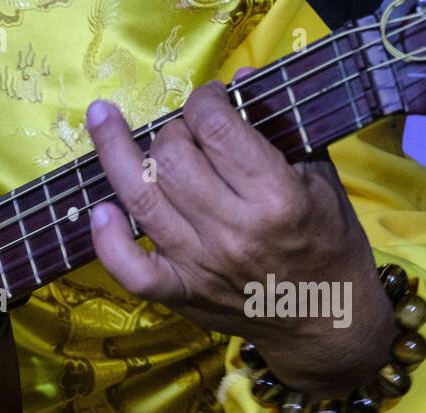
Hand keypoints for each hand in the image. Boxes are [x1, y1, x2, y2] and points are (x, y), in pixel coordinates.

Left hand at [85, 79, 395, 396]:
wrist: (325, 320)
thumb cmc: (326, 242)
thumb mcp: (319, 177)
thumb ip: (278, 127)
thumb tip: (238, 79)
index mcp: (276, 195)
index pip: (217, 129)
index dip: (203, 101)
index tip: (208, 99)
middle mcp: (233, 229)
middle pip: (172, 158)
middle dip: (170, 130)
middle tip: (182, 133)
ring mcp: (201, 264)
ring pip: (143, 199)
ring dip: (116, 154)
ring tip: (104, 121)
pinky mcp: (181, 293)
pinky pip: (132, 270)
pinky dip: (107, 242)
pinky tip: (99, 210)